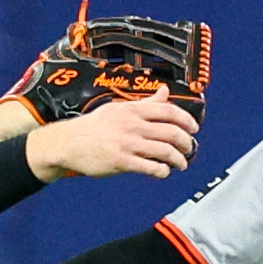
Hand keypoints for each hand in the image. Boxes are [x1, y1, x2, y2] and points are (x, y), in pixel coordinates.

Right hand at [26, 88, 198, 180]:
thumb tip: (165, 91)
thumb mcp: (119, 109)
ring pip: (166, 151)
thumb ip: (145, 103)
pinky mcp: (122, 161)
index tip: (194, 129)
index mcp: (133, 110)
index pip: (169, 111)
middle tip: (189, 149)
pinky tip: (163, 172)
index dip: (187, 120)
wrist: (68, 143)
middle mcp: (132, 124)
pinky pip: (152, 167)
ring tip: (181, 164)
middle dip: (187, 143)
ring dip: (179, 160)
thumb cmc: (95, 126)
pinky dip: (163, 171)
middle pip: (172, 132)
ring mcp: (127, 143)